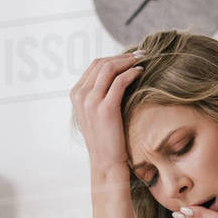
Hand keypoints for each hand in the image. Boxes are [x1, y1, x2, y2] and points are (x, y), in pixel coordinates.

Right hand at [70, 53, 143, 170]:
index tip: (129, 57)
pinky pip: (120, 81)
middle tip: (140, 54)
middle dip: (122, 56)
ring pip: (110, 68)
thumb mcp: (95, 113)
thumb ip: (98, 94)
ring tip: (142, 60)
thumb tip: (116, 76)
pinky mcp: (106, 108)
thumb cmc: (106, 139)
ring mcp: (91, 102)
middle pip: (101, 63)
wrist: (106, 163)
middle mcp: (80, 96)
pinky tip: (141, 73)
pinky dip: (131, 73)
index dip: (114, 58)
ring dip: (127, 61)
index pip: (94, 65)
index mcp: (76, 94)